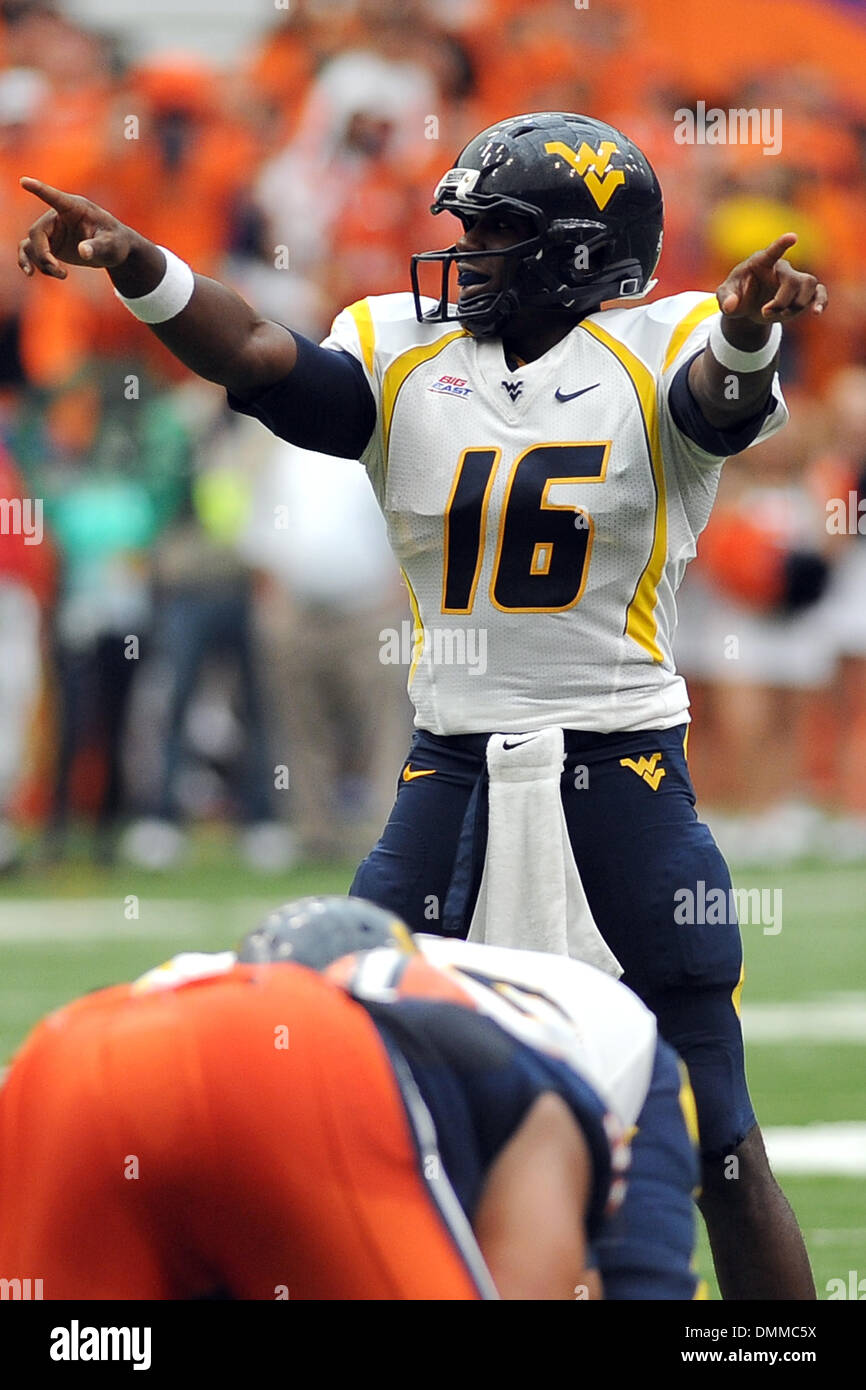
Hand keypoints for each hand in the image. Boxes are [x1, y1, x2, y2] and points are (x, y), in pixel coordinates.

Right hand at [18, 177, 135, 278]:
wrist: (113, 250)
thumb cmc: (115, 242)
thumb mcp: (111, 245)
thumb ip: (97, 247)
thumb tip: (83, 252)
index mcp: (74, 208)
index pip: (54, 197)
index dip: (39, 190)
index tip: (24, 181)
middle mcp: (58, 216)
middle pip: (37, 233)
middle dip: (44, 255)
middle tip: (61, 272)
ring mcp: (51, 231)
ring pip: (31, 245)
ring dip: (40, 262)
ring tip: (63, 275)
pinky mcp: (49, 244)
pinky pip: (29, 252)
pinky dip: (28, 262)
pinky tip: (31, 273)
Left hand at [716, 233, 826, 325]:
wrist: (747, 307)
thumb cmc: (736, 294)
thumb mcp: (724, 296)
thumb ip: (724, 298)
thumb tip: (730, 306)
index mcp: (761, 262)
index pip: (773, 252)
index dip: (782, 244)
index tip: (792, 237)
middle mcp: (781, 268)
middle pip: (793, 280)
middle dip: (781, 302)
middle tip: (764, 313)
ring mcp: (794, 280)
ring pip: (809, 285)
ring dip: (796, 305)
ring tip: (780, 315)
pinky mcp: (802, 294)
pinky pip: (819, 292)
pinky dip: (821, 301)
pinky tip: (816, 312)